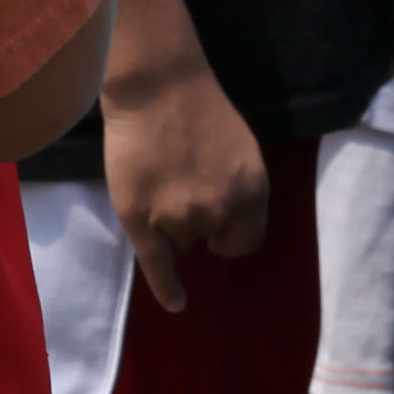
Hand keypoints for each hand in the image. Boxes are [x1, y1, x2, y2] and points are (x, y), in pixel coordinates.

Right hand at [101, 48, 271, 309]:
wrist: (157, 88)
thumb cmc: (201, 111)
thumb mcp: (242, 150)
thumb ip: (240, 190)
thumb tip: (229, 227)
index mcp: (252, 191)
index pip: (247, 240)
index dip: (230, 234)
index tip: (219, 230)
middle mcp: (220, 210)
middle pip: (209, 238)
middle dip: (199, 218)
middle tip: (181, 184)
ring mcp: (179, 217)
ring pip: (180, 242)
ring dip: (171, 223)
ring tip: (161, 182)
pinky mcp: (141, 220)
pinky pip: (158, 267)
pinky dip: (168, 289)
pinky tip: (177, 305)